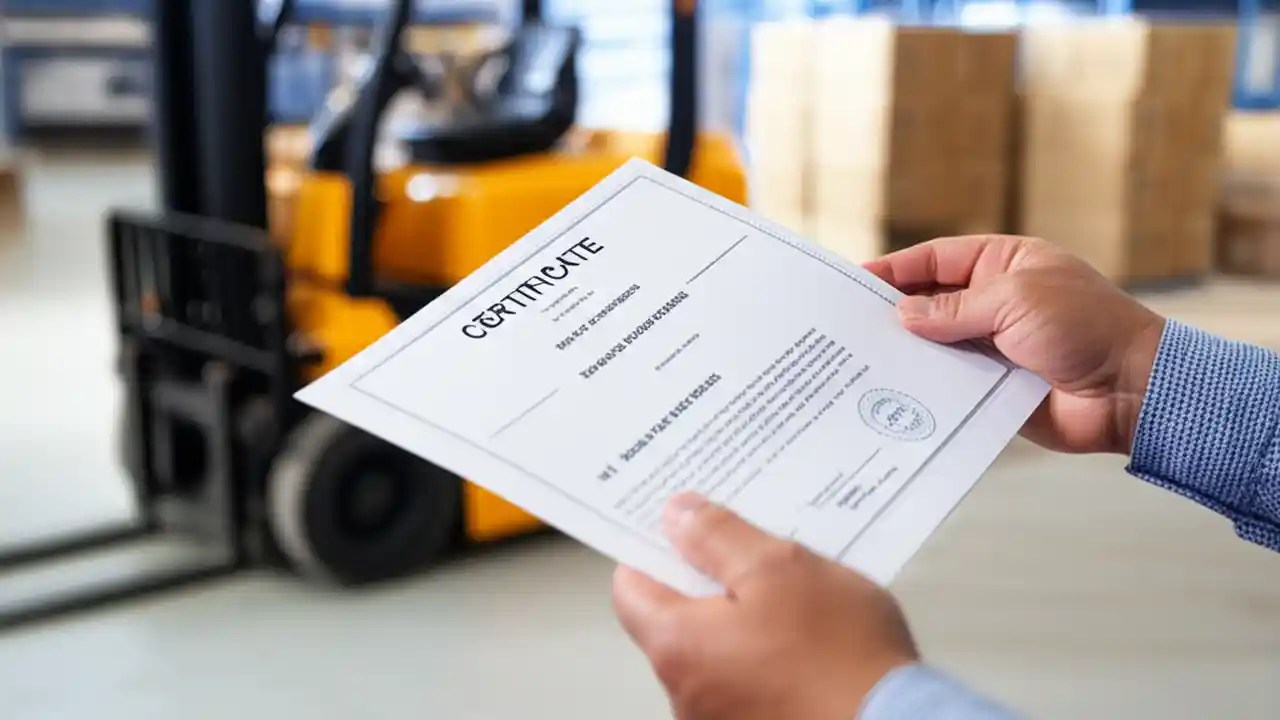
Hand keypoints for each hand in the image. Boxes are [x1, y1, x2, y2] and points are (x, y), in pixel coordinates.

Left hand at [613, 494, 917, 719]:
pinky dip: (769, 652)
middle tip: (752, 547)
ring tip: (795, 590)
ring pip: (716, 649)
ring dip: (744, 616)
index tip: (683, 525)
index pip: (630, 587)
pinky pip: (749, 677)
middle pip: (674, 619)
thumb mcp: (779, 568)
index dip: (654, 549)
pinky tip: (812, 634)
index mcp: (677, 645)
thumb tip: (676, 515)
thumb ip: (717, 538)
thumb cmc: (839, 654)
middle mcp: (685, 692)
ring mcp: (720, 718)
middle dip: (708, 578)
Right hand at [864, 235, 1164, 454]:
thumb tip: (903, 315)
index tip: (855, 280)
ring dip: (907, 353)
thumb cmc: (1087, 328)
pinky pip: (951, 384)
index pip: (937, 260)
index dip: (896, 269)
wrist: (1133, 392)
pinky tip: (894, 391)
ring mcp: (994, 346)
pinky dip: (927, 387)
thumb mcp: (1015, 301)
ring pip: (936, 346)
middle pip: (930, 303)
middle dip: (893, 314)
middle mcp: (995, 302)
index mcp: (1004, 264)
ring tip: (860, 360)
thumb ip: (954, 310)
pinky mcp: (994, 387)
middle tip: (847, 325)